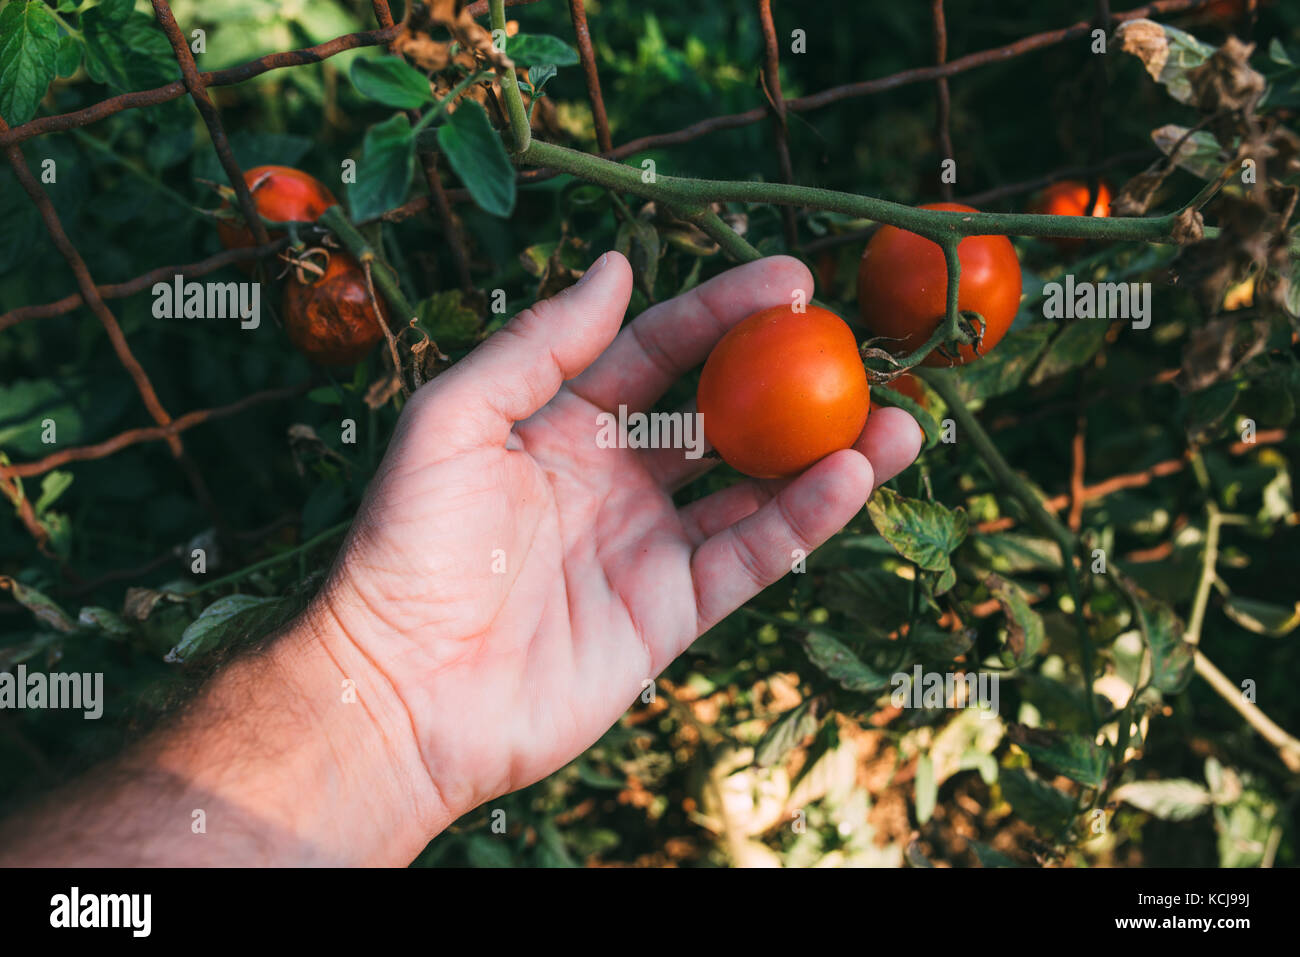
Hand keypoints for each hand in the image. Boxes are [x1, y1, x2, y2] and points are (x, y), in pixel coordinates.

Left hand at [319, 252, 922, 830]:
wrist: (400, 689)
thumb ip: (539, 346)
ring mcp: (649, 546)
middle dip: (793, 382)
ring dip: (827, 455)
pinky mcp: (672, 612)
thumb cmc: (408, 546)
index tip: (793, 280)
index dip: (724, 312)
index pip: (661, 350)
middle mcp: (617, 480)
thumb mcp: (456, 420)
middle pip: (724, 416)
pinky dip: (805, 521)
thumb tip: (614, 264)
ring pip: (756, 489)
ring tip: (899, 419)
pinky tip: (852, 478)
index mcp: (564, 425)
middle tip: (860, 350)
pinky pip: (752, 557)